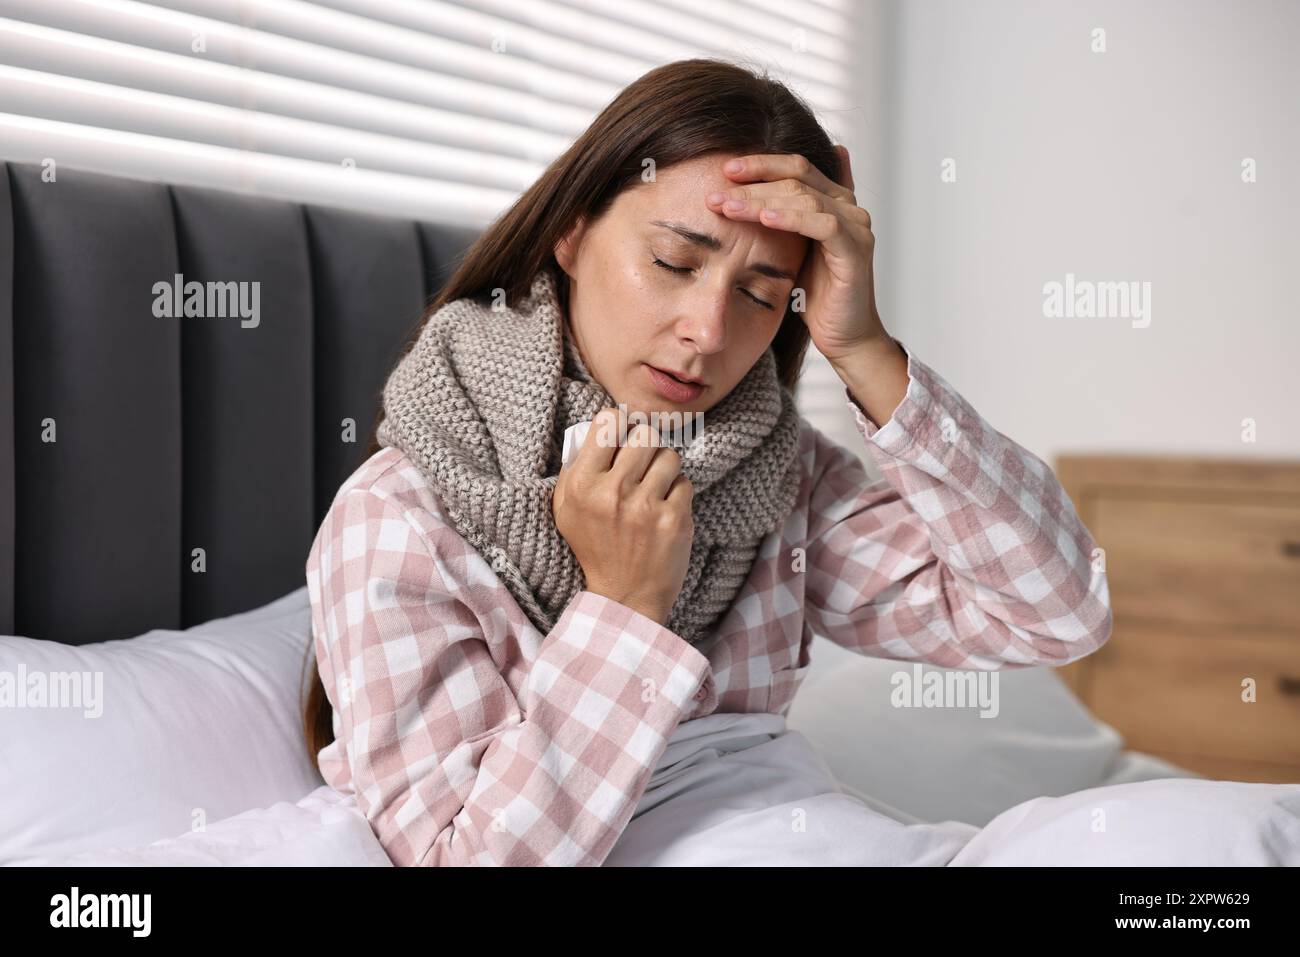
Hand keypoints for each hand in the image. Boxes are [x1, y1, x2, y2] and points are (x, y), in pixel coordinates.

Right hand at [553, 409, 693, 625]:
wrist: (624, 596)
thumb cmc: (595, 547)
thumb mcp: (566, 510)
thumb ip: (574, 468)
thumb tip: (598, 428)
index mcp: (582, 485)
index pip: (608, 422)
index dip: (620, 422)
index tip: (624, 432)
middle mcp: (612, 493)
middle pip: (645, 434)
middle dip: (647, 445)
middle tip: (643, 463)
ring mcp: (645, 507)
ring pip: (670, 455)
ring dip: (665, 468)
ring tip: (655, 488)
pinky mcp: (674, 520)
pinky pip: (685, 482)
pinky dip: (678, 493)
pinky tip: (664, 511)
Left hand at [705, 145, 886, 363]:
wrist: (844, 336)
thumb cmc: (816, 296)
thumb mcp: (790, 251)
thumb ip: (780, 221)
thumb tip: (754, 200)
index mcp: (834, 200)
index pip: (795, 167)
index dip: (760, 164)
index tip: (723, 170)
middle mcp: (849, 207)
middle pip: (798, 177)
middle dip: (753, 183)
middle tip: (717, 193)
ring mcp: (856, 226)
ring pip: (806, 198)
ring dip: (763, 200)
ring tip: (729, 207)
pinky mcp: (855, 250)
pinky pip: (823, 225)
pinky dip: (793, 219)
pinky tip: (766, 218)